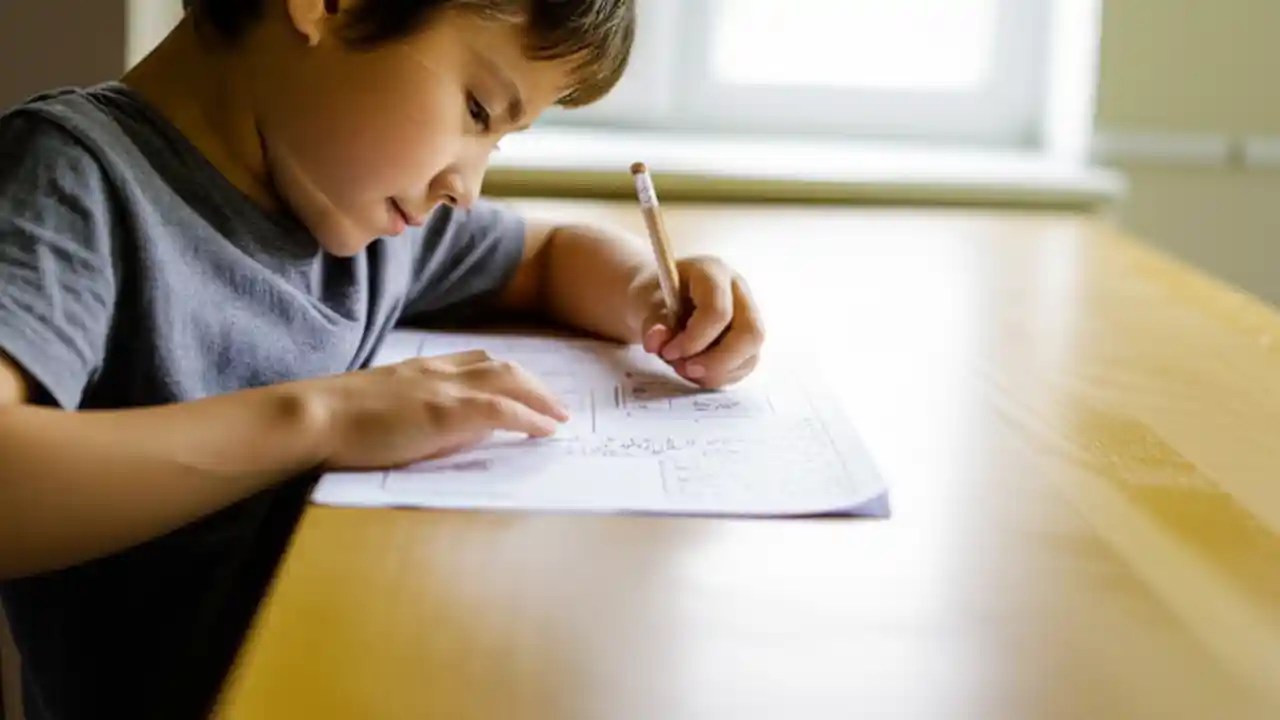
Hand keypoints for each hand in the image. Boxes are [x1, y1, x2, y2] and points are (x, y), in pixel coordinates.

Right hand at [298, 350, 569, 469]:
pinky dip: (530, 418)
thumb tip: (445, 426)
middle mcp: (437, 370)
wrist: (313, 417)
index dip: (504, 375)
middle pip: (501, 367)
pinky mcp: (445, 412)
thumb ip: (413, 409)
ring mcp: (443, 389)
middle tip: (555, 406)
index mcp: (420, 368)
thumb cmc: (334, 422)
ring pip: (508, 381)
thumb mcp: (381, 407)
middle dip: (533, 385)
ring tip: (559, 418)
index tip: (524, 389)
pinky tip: (546, 431)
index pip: (474, 361)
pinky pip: (501, 410)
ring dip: (540, 398)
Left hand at [635, 256, 764, 387]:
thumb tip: (658, 342)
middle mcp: (738, 292)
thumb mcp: (644, 302)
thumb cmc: (654, 296)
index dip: (694, 339)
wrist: (658, 300)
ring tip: (684, 368)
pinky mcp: (747, 340)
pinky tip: (695, 371)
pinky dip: (719, 376)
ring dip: (716, 372)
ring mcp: (748, 316)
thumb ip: (652, 322)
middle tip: (684, 369)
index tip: (668, 352)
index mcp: (712, 273)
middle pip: (750, 333)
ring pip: (751, 354)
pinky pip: (745, 366)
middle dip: (717, 362)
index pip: (718, 311)